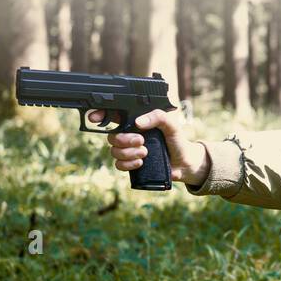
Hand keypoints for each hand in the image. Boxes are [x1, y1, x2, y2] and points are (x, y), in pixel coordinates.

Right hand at [88, 106, 209, 186]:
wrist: (184, 163)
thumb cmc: (178, 140)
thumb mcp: (171, 124)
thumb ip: (158, 117)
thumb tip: (138, 122)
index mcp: (136, 122)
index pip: (114, 115)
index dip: (101, 115)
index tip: (95, 118)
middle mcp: (130, 135)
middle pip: (111, 136)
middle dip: (124, 139)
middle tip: (141, 141)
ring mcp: (129, 151)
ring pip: (114, 151)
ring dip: (128, 153)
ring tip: (145, 152)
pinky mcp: (131, 165)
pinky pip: (118, 165)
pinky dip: (128, 164)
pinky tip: (141, 163)